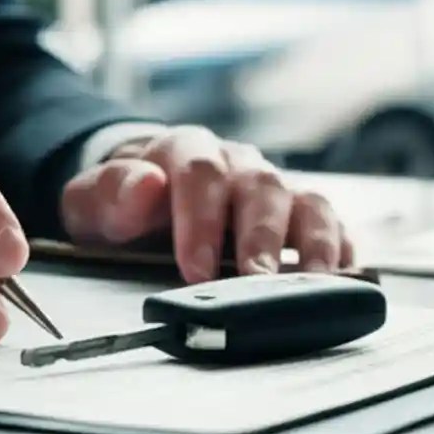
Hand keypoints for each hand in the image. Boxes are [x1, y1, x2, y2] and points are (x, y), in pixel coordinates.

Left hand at [60, 126, 351, 282]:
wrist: (140, 196)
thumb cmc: (120, 204)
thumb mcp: (92, 200)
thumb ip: (109, 192)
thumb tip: (144, 184)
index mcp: (184, 151)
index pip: (200, 173)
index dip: (201, 221)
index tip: (196, 267)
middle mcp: (236, 163)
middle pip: (261, 187)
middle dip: (262, 237)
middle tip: (258, 281)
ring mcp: (271, 186)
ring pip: (304, 201)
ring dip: (313, 241)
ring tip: (313, 282)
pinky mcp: (296, 213)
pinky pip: (327, 221)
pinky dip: (339, 245)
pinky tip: (342, 274)